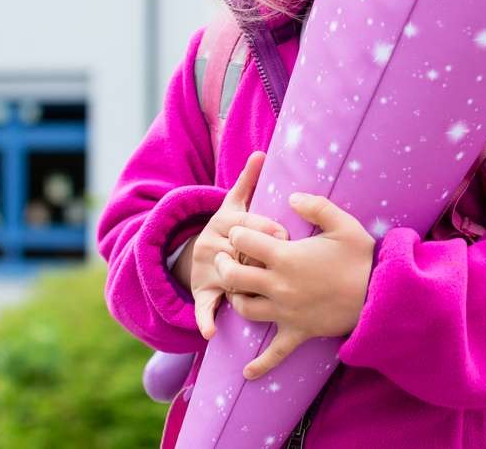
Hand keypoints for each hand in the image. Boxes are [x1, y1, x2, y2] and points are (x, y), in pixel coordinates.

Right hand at [186, 151, 288, 341]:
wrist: (200, 253)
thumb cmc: (229, 228)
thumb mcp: (235, 202)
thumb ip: (249, 179)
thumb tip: (261, 152)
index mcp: (223, 222)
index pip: (245, 224)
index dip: (265, 229)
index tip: (284, 233)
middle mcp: (211, 244)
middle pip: (236, 252)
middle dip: (258, 259)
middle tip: (279, 265)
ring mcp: (206, 270)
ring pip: (225, 278)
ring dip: (241, 286)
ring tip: (260, 291)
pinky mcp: (202, 292)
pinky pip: (203, 307)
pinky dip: (205, 319)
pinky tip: (211, 332)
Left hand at [213, 191, 375, 379]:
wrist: (380, 294)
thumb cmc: (361, 257)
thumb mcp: (342, 223)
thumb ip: (315, 205)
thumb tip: (292, 196)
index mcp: (286, 256)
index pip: (244, 240)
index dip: (238, 232)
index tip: (241, 230)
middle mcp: (279, 285)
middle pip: (233, 276)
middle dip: (224, 264)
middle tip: (225, 257)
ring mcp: (286, 311)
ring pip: (245, 309)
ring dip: (235, 299)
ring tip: (237, 290)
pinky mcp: (298, 332)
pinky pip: (275, 354)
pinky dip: (259, 366)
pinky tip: (247, 374)